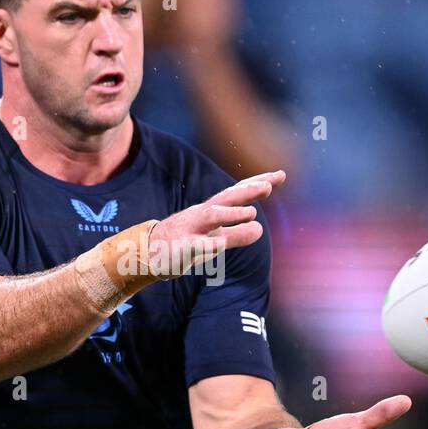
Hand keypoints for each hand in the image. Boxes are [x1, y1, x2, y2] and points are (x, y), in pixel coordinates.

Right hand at [146, 170, 284, 275]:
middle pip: (225, 198)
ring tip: (251, 213)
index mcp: (210, 211)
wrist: (147, 254)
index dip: (257, 183)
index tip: (281, 175)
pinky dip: (207, 243)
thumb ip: (236, 233)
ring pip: (211, 217)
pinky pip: (194, 245)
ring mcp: (190, 230)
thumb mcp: (213, 238)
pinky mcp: (180, 248)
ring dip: (231, 214)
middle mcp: (201, 215)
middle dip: (246, 190)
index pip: (236, 193)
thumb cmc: (183, 244)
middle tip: (268, 185)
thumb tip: (259, 228)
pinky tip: (220, 244)